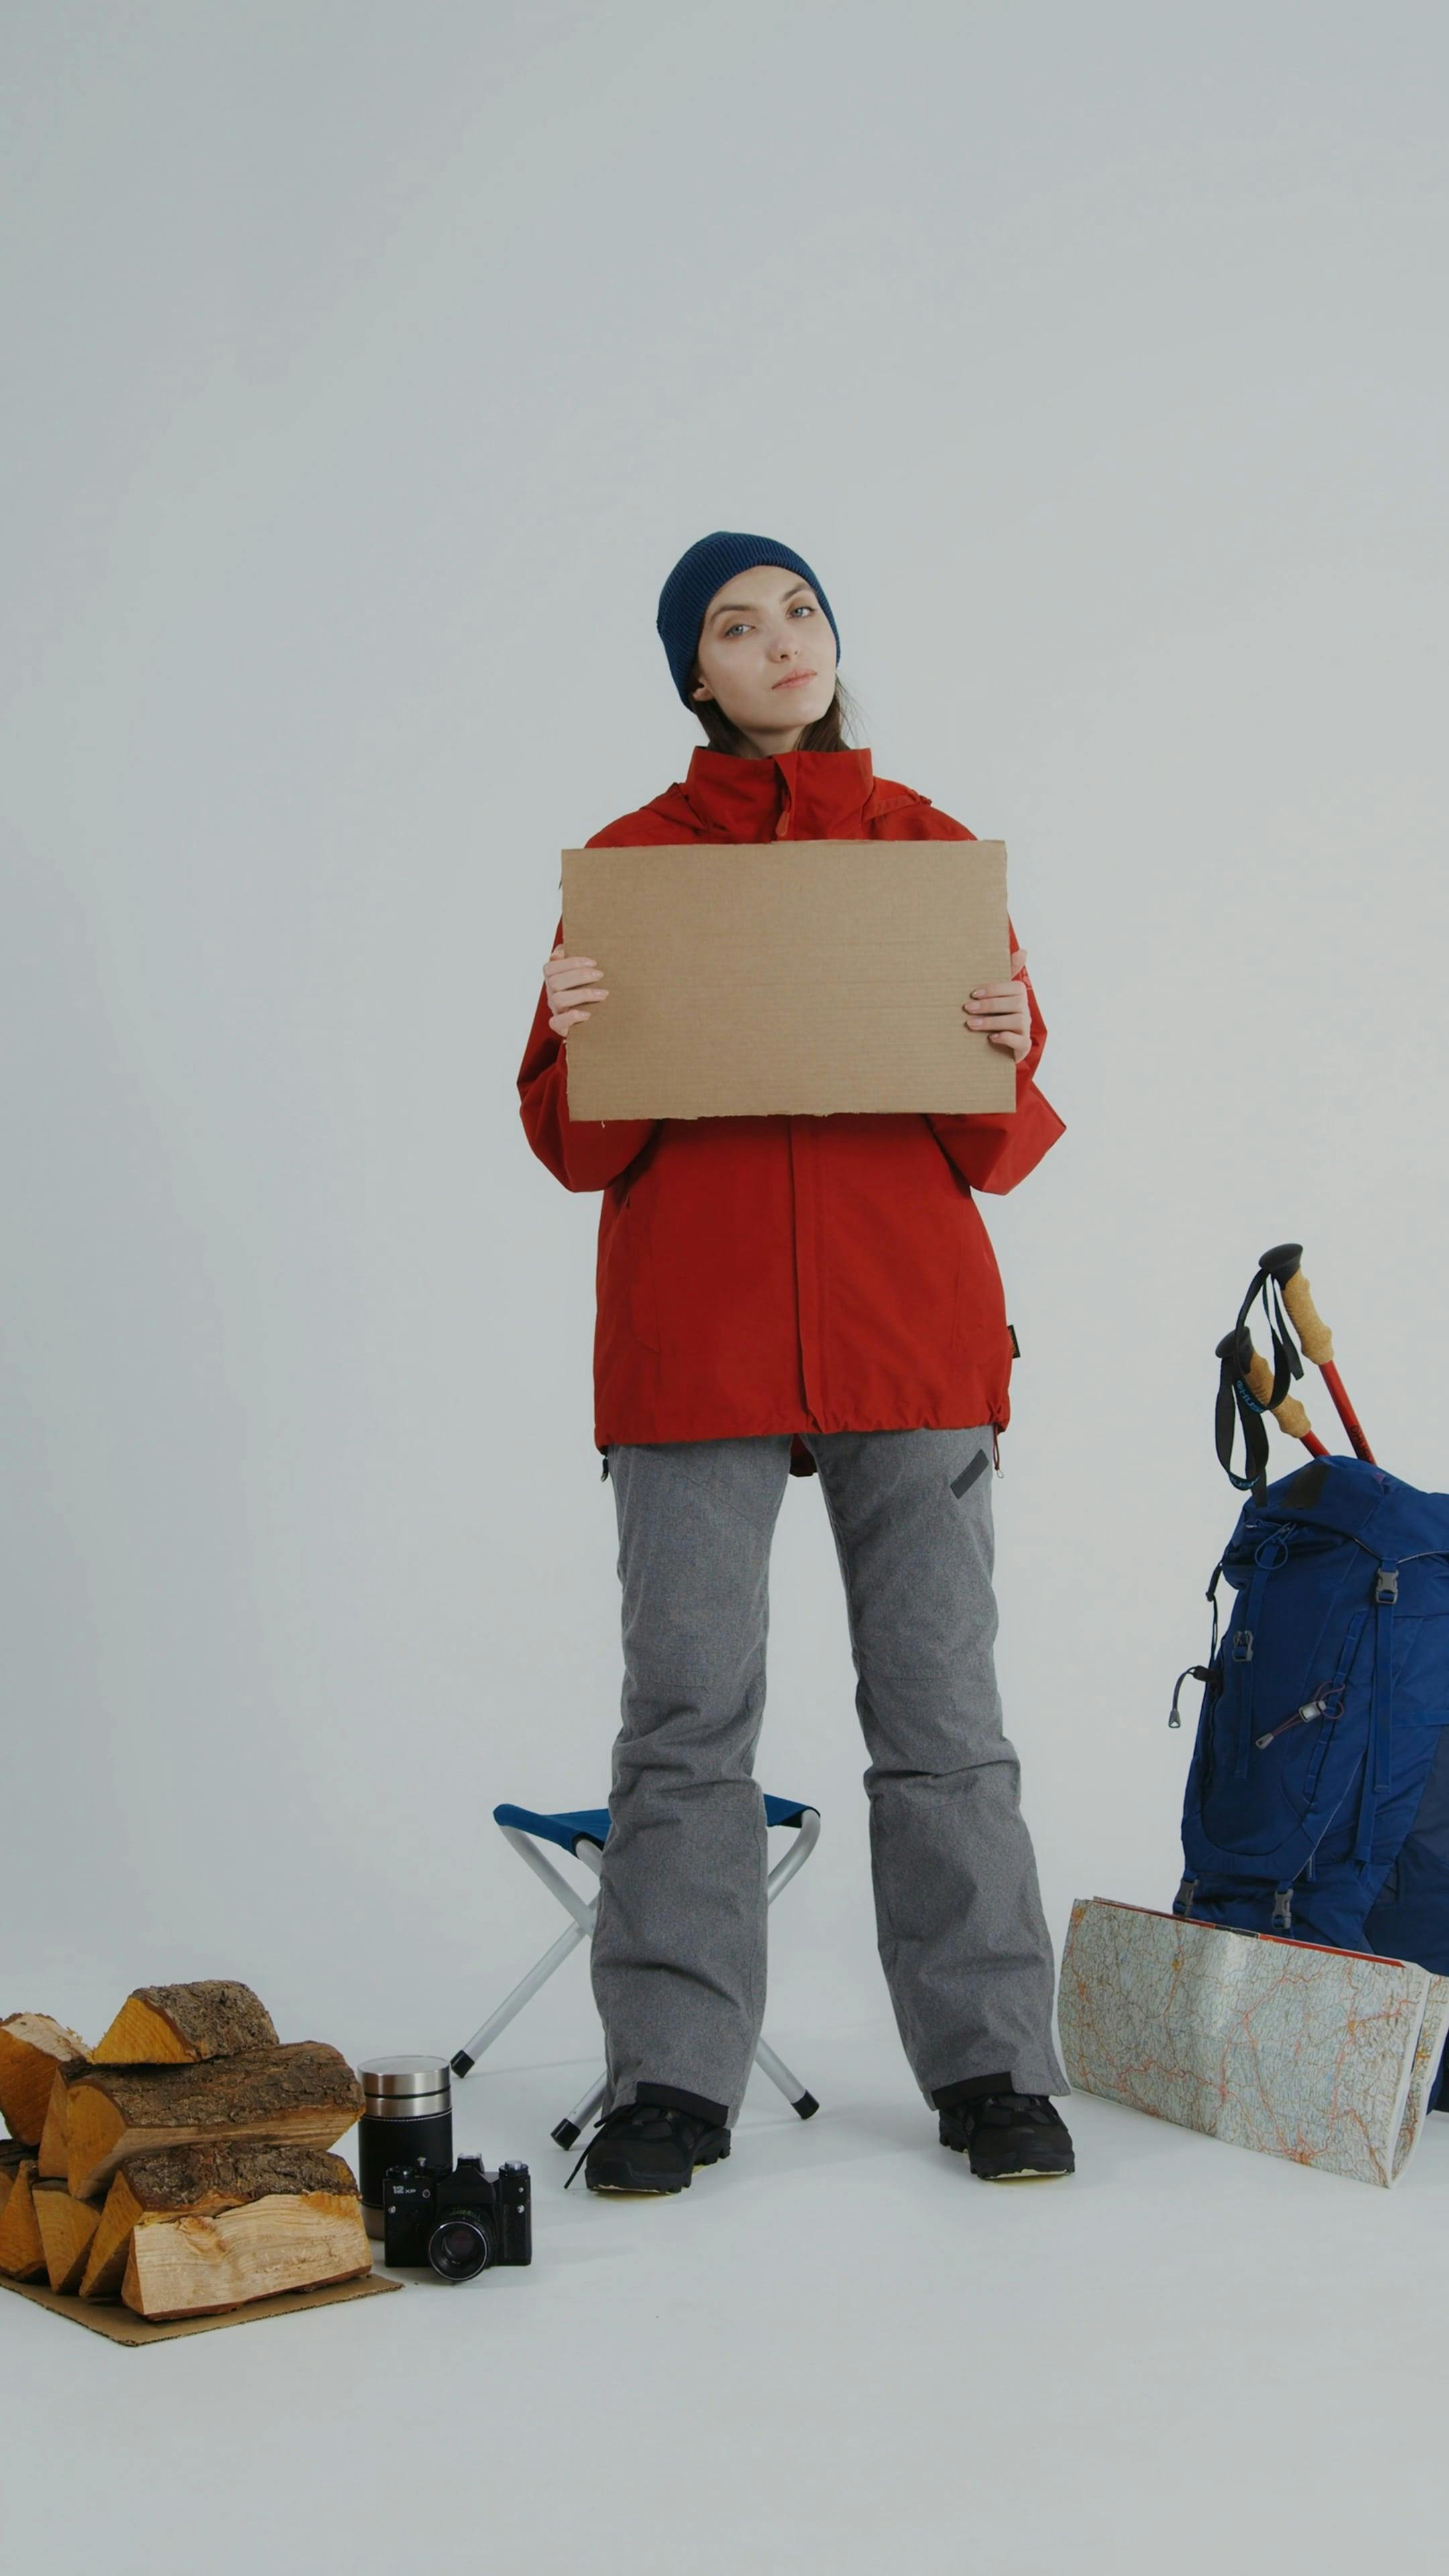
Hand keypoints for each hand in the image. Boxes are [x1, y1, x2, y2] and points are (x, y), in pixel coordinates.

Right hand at [545, 941, 609, 1037]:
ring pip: (558, 999)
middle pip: (555, 982)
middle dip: (579, 976)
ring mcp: (555, 1009)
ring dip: (582, 994)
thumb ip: (570, 956)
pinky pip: (556, 1022)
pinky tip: (587, 1014)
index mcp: (552, 978)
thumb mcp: (580, 970)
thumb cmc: (586, 988)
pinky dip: (572, 1017)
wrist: (592, 1019)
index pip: (551, 967)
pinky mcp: (559, 1026)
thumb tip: (560, 952)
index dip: (571, 963)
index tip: (593, 962)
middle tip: (600, 975)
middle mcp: (551, 993)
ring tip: (603, 994)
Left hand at [963, 946, 1030, 1061]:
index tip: (973, 993)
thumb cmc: (993, 1017)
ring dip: (992, 1021)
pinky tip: (991, 1037)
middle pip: (1016, 1003)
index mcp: (1019, 997)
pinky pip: (1020, 1040)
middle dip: (989, 1005)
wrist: (994, 1048)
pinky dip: (1005, 1037)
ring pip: (1017, 1020)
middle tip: (967, 1008)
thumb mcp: (995, 997)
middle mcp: (1025, 1011)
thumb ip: (1004, 975)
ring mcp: (1026, 1029)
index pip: (1013, 987)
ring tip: (971, 1024)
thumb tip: (1023, 951)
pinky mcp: (1024, 1045)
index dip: (993, 989)